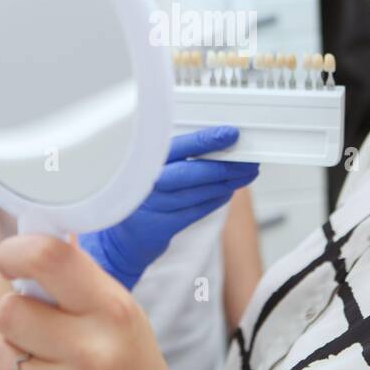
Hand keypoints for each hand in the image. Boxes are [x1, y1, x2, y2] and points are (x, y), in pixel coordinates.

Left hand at [0, 233, 231, 369]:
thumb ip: (79, 280)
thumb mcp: (121, 316)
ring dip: (14, 357)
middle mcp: (92, 350)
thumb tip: (40, 231)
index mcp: (113, 311)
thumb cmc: (133, 369)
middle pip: (8, 310)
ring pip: (0, 354)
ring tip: (50, 365)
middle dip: (13, 315)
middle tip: (35, 324)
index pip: (49, 259)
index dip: (14, 252)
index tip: (8, 258)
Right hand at [79, 126, 257, 289]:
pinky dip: (217, 199)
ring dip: (229, 183)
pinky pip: (199, 210)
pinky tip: (229, 191)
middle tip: (249, 160)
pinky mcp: (165, 226)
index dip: (207, 140)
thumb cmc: (141, 193)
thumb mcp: (151, 168)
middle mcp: (149, 183)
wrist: (120, 236)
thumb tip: (216, 140)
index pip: (180, 146)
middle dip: (227, 166)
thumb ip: (176, 155)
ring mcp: (156, 206)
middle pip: (195, 172)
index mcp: (144, 160)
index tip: (231, 134)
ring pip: (201, 192)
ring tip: (246, 174)